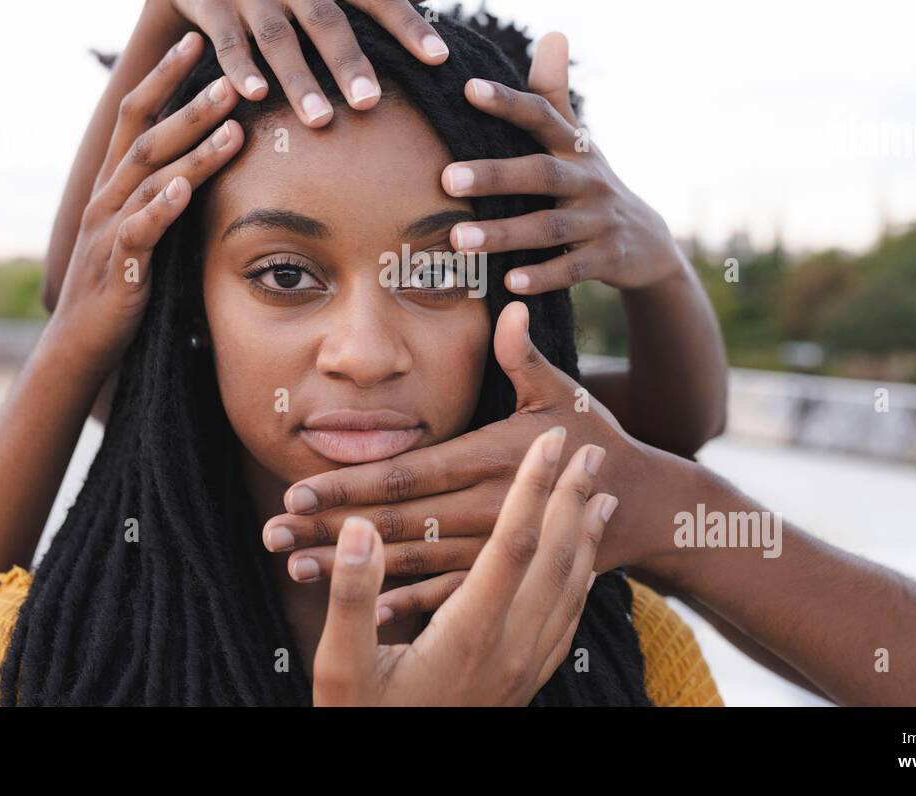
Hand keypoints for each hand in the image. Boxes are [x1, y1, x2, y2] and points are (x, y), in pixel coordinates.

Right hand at [45, 34, 243, 373]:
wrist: (81, 347)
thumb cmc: (122, 285)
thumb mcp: (144, 229)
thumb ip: (165, 190)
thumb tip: (203, 158)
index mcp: (114, 183)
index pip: (136, 115)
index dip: (165, 76)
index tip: (198, 40)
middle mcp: (107, 198)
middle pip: (147, 137)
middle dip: (189, 103)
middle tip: (232, 74)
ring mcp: (110, 231)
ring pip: (150, 178)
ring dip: (193, 149)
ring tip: (233, 125)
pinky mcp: (119, 268)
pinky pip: (140, 233)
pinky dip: (162, 210)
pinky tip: (185, 191)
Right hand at [158, 0, 458, 125]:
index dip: (408, 25)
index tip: (440, 59)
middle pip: (326, 19)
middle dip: (348, 61)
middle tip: (371, 103)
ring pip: (277, 37)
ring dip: (298, 78)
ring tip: (320, 120)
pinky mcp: (213, 6)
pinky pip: (229, 43)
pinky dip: (241, 70)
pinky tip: (256, 98)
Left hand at [261, 301, 693, 623]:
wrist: (643, 506)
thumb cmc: (596, 439)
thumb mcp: (563, 394)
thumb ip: (525, 357)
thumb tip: (510, 306)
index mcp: (491, 459)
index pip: (407, 474)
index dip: (350, 484)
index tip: (296, 490)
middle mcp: (487, 508)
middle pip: (394, 522)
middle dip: (330, 529)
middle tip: (272, 536)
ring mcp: (493, 549)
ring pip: (410, 562)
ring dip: (352, 569)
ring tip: (295, 570)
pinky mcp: (505, 575)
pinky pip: (448, 594)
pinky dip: (406, 603)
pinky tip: (363, 610)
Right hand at [312, 426, 617, 705]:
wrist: (387, 786)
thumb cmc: (360, 724)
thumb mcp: (340, 669)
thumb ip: (352, 598)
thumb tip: (361, 530)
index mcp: (469, 636)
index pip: (514, 545)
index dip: (534, 488)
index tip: (552, 443)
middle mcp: (509, 650)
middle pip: (556, 561)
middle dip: (574, 499)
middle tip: (592, 448)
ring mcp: (522, 670)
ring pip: (570, 592)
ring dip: (587, 536)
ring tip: (602, 494)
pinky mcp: (523, 684)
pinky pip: (566, 623)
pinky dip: (581, 582)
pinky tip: (584, 566)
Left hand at [442, 33, 682, 292]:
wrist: (646, 243)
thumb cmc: (590, 183)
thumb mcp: (577, 140)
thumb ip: (555, 93)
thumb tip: (553, 32)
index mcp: (573, 146)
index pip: (540, 116)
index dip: (507, 102)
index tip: (467, 88)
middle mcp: (587, 179)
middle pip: (540, 173)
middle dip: (495, 175)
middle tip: (445, 178)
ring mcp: (598, 220)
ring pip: (550, 225)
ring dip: (505, 232)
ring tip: (460, 238)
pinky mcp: (606, 259)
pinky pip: (572, 268)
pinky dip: (542, 275)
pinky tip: (509, 282)